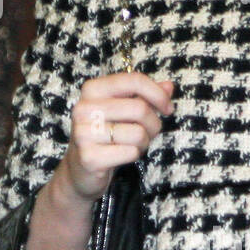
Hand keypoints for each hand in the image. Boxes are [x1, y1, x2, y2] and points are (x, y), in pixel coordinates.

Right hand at [56, 72, 173, 203]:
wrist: (80, 169)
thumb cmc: (106, 134)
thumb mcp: (124, 110)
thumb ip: (145, 96)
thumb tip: (169, 86)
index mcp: (92, 90)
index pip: (133, 80)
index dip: (157, 94)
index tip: (167, 108)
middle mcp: (84, 108)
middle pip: (139, 108)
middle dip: (153, 123)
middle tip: (149, 132)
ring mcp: (84, 133)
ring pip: (138, 133)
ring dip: (143, 142)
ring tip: (131, 144)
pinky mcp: (89, 157)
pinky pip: (131, 152)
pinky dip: (134, 155)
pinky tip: (121, 155)